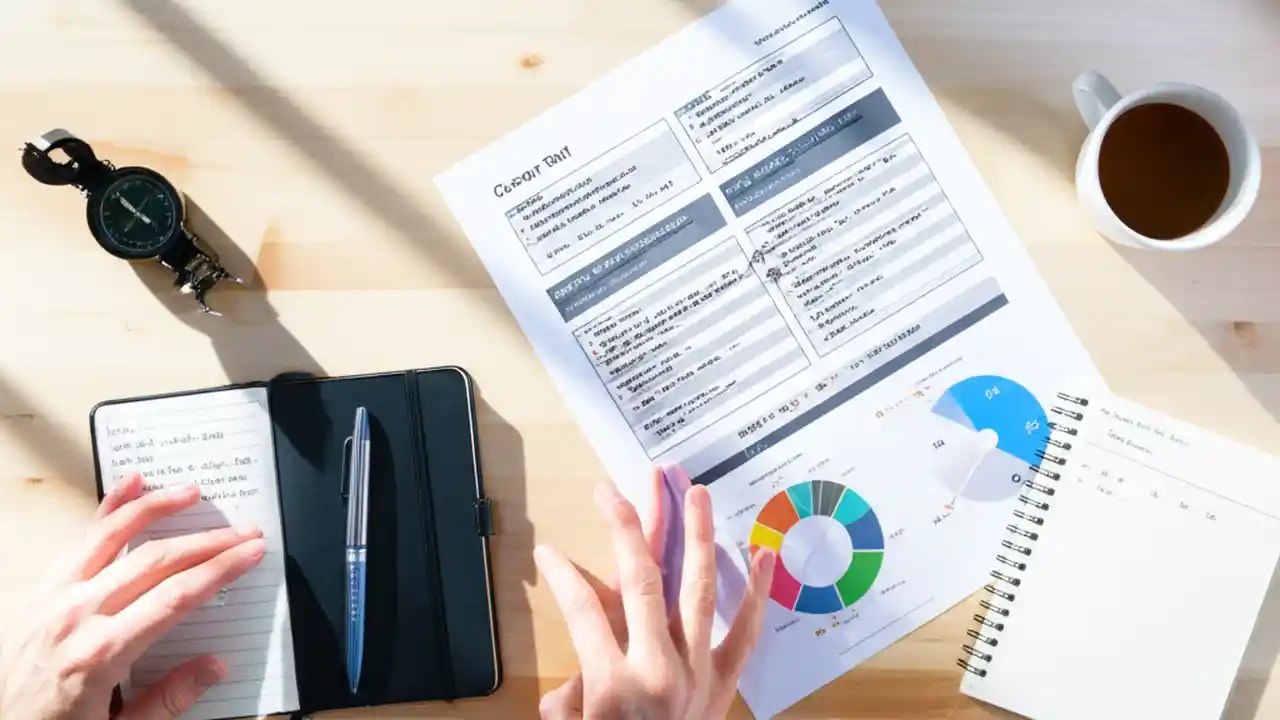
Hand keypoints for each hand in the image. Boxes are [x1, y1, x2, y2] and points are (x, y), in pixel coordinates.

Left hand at [0, 473, 265, 719]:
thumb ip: (169, 699)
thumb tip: (215, 666)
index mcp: (100, 655)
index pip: (176, 598)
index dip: (220, 570)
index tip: (249, 552)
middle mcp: (75, 617)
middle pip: (154, 561)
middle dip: (206, 543)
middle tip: (243, 531)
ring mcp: (52, 599)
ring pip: (111, 536)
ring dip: (156, 509)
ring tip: (191, 493)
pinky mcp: (38, 593)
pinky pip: (76, 541)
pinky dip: (105, 510)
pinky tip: (127, 486)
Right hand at [535, 472, 776, 719]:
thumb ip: (572, 690)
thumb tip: (579, 663)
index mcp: (613, 683)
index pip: (581, 608)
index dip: (560, 575)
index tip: (548, 552)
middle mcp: (659, 669)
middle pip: (641, 580)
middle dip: (624, 527)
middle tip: (611, 490)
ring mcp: (698, 673)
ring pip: (699, 590)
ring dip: (696, 536)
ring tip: (694, 490)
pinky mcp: (724, 684)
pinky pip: (746, 632)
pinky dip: (759, 594)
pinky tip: (764, 555)